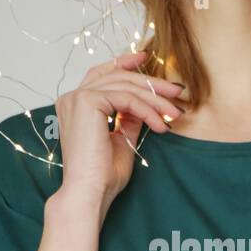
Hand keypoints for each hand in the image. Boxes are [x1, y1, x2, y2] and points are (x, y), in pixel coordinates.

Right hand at [52, 50, 185, 207]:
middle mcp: (72, 97)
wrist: (90, 192)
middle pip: (118, 77)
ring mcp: (77, 97)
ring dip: (155, 99)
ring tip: (175, 113)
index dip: (124, 63)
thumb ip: (129, 118)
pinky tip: (160, 125)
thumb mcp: (122, 140)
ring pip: (125, 86)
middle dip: (151, 84)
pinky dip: (147, 110)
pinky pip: (126, 98)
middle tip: (177, 92)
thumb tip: (145, 104)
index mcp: (76, 104)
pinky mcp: (86, 102)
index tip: (146, 58)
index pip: (102, 74)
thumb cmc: (102, 175)